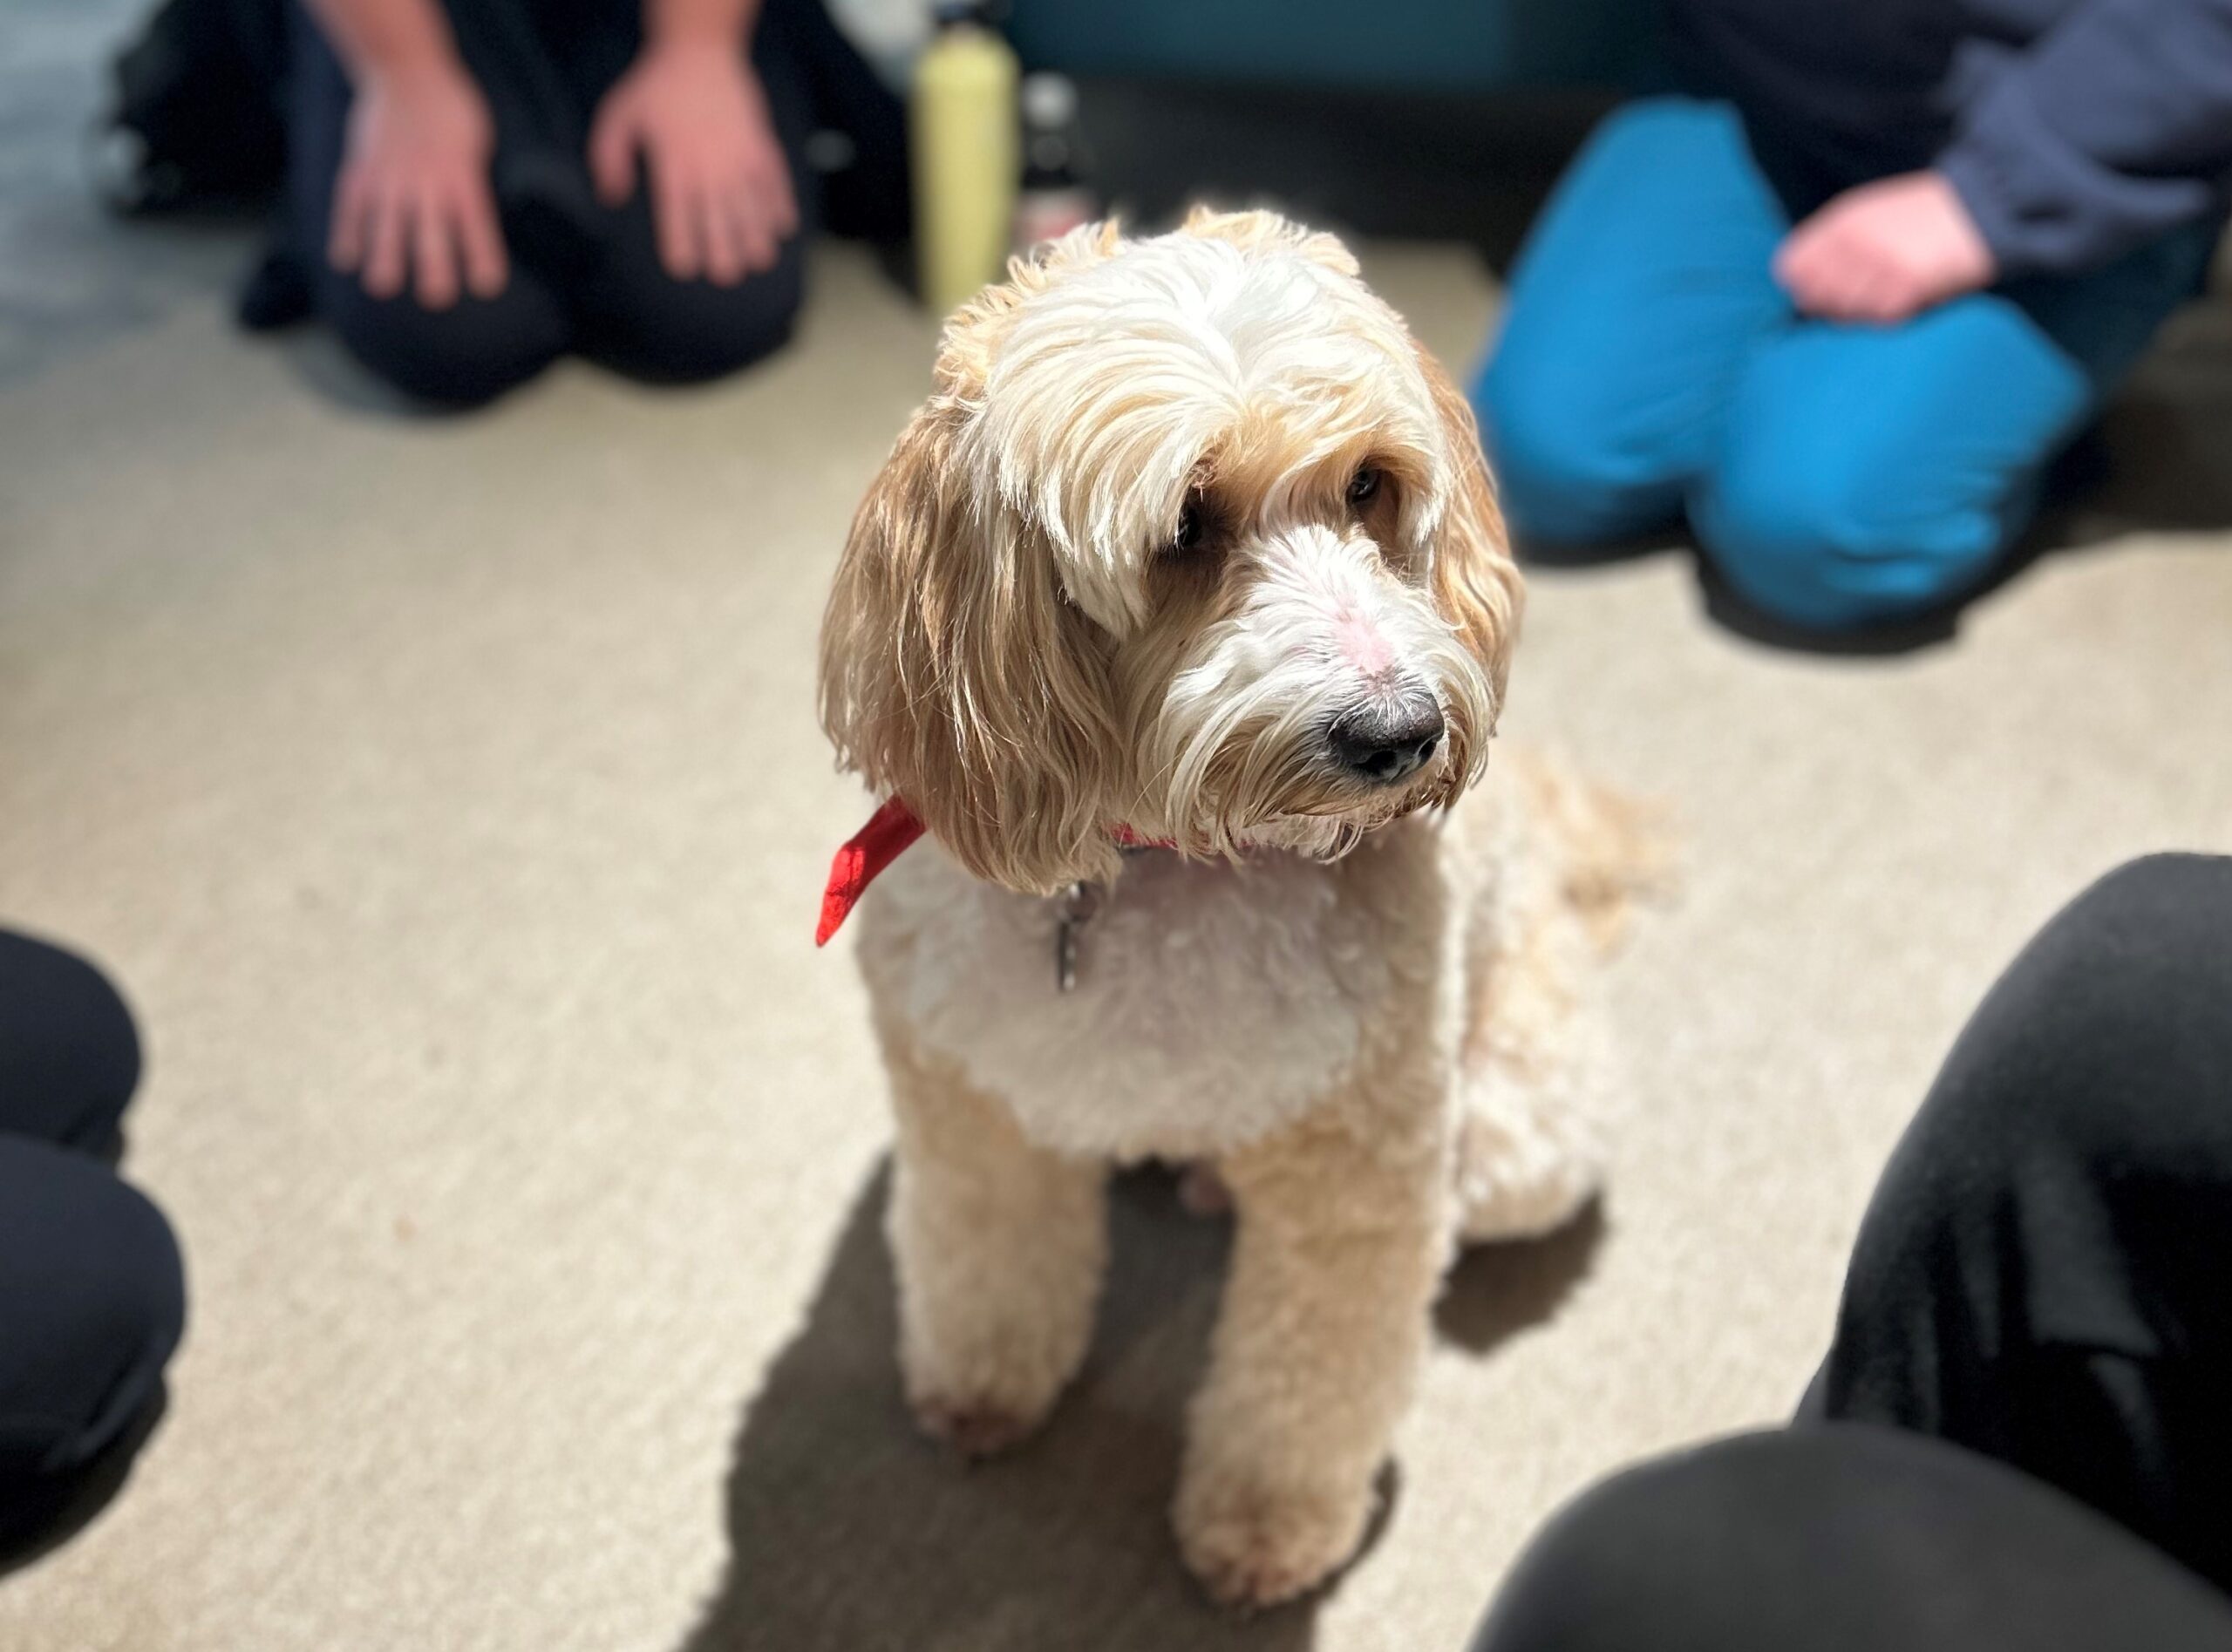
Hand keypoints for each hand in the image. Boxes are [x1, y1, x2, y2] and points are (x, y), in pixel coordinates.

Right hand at [329, 62, 506, 308]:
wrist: (405, 68)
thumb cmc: (450, 112)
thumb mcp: (475, 146)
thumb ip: (468, 188)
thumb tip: (465, 228)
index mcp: (463, 179)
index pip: (477, 228)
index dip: (483, 258)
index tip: (487, 286)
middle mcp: (427, 183)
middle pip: (431, 235)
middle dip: (433, 270)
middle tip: (436, 298)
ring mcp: (390, 178)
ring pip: (385, 227)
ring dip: (383, 259)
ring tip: (382, 287)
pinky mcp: (361, 170)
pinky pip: (350, 207)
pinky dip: (346, 234)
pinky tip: (344, 261)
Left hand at [589, 41, 797, 284]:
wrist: (702, 50)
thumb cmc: (657, 86)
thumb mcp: (618, 114)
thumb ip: (608, 158)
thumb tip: (612, 198)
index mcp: (674, 169)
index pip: (679, 224)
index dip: (682, 252)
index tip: (683, 266)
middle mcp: (711, 171)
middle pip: (723, 229)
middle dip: (725, 258)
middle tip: (724, 273)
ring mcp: (742, 161)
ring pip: (756, 216)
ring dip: (758, 242)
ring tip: (757, 261)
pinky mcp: (764, 150)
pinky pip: (779, 189)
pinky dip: (781, 211)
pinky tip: (780, 228)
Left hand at [1774, 171, 1995, 324]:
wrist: (1987, 206)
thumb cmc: (1930, 213)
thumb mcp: (1876, 211)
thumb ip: (1838, 241)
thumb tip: (1802, 281)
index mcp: (1843, 220)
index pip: (1791, 267)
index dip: (1804, 285)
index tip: (1823, 291)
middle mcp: (1854, 242)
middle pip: (1813, 297)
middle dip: (1831, 305)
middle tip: (1864, 299)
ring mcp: (1878, 265)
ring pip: (1844, 312)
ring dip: (1863, 313)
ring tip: (1890, 296)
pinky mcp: (1906, 286)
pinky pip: (1881, 319)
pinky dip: (1893, 316)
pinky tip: (1912, 299)